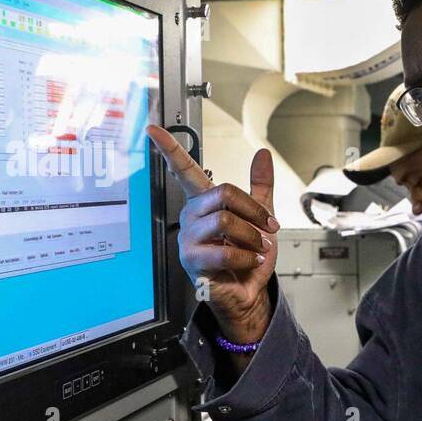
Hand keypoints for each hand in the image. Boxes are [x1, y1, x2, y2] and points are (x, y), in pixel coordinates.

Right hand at [146, 125, 278, 343]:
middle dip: (254, 212)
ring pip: (225, 221)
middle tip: (268, 228)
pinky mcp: (192, 262)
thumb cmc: (248, 256)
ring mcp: (189, 239)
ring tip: (258, 248)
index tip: (153, 128)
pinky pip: (223, 250)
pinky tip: (250, 262)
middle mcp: (192, 217)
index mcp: (205, 203)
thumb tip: (262, 154)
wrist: (249, 292)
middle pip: (223, 194)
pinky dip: (247, 257)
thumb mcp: (260, 217)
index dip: (169, 149)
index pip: (184, 170)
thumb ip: (260, 186)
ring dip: (252, 237)